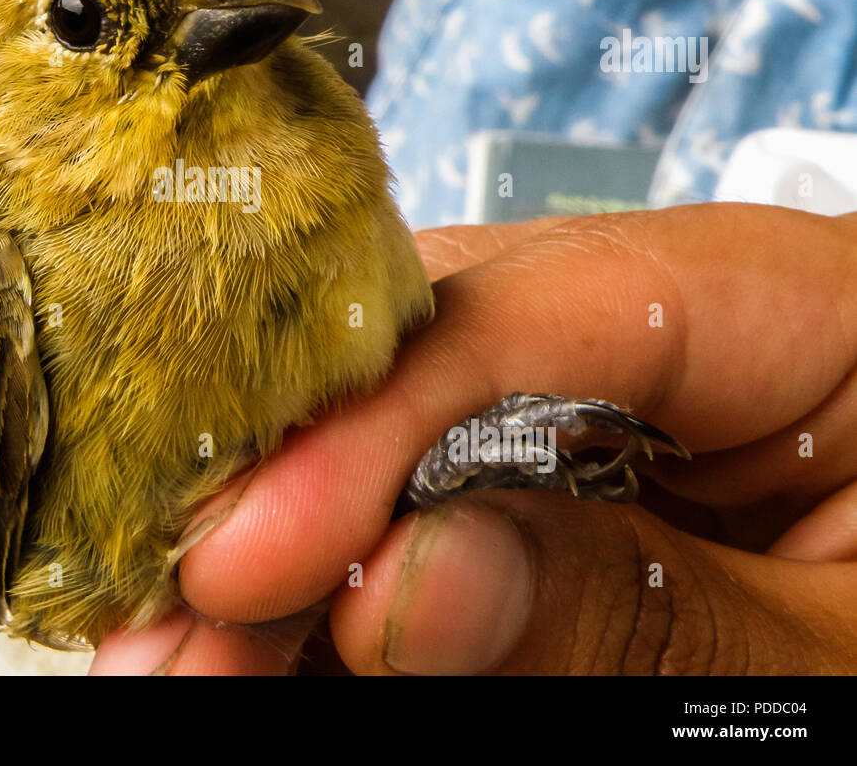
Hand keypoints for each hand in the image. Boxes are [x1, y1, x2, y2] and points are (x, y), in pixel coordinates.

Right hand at [90, 204, 856, 673]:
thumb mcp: (827, 668)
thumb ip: (635, 619)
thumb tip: (411, 593)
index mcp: (804, 309)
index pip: (548, 306)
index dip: (375, 421)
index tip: (252, 555)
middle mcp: (680, 328)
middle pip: (436, 345)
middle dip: (297, 483)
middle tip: (182, 609)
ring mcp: (606, 401)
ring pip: (399, 425)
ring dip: (290, 546)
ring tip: (189, 648)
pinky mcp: (560, 474)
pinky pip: (424, 493)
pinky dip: (339, 577)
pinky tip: (267, 634)